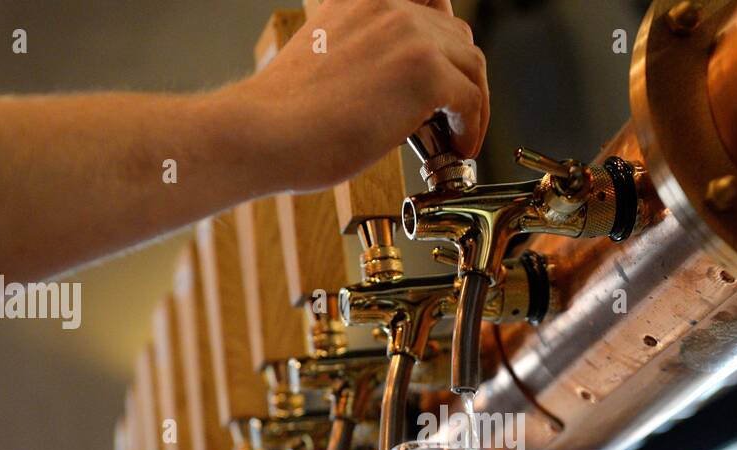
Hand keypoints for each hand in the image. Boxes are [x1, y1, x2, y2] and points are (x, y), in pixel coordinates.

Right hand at [221, 0, 489, 192]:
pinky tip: (457, 147)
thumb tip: (401, 87)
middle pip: (456, 35)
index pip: (427, 2)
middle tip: (449, 118)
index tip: (445, 73)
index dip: (443, 41)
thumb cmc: (285, 113)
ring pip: (471, 64)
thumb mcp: (328, 58)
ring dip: (470, 104)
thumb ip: (368, 54)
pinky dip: (472, 127)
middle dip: (459, 77)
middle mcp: (388, 4)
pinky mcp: (425, 73)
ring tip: (454, 138)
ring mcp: (409, 34)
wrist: (264, 133)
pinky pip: (472, 98)